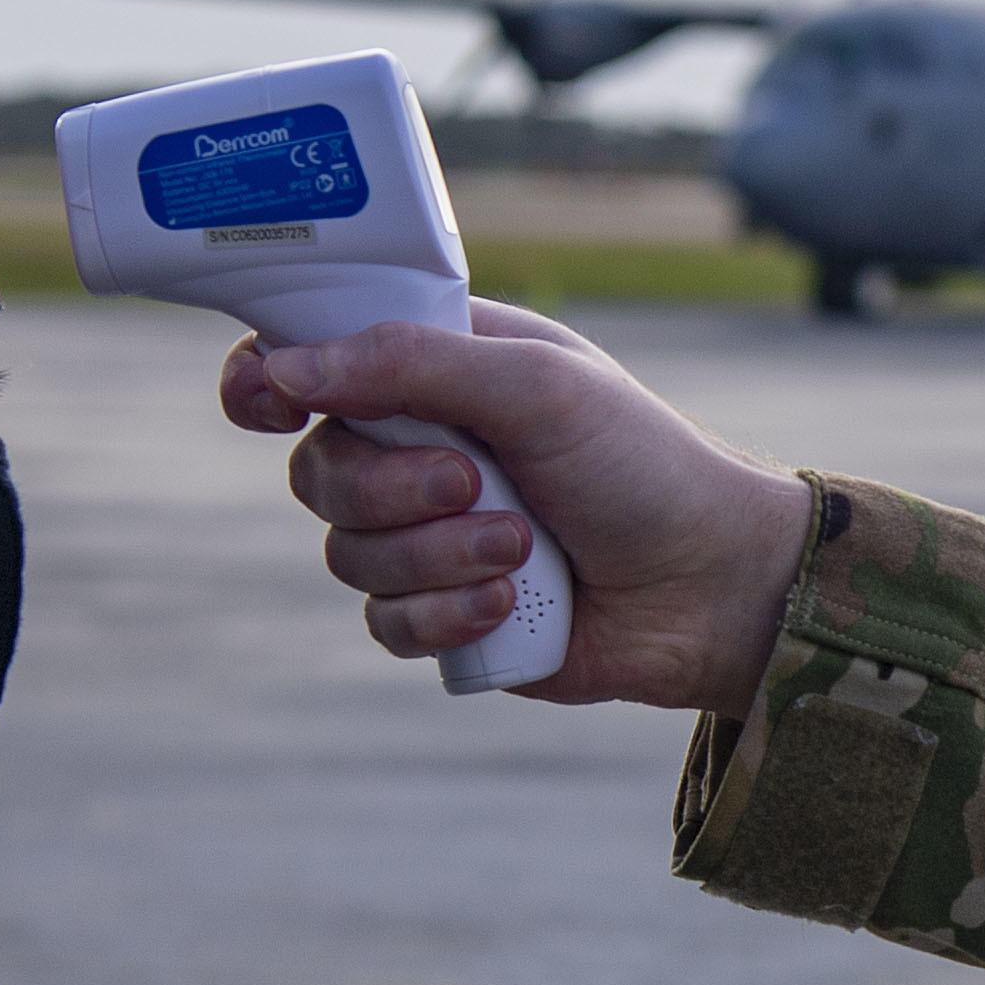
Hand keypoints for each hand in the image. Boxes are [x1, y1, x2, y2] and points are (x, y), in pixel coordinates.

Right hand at [218, 303, 814, 709]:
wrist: (717, 588)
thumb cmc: (646, 466)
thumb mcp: (537, 386)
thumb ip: (409, 363)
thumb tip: (283, 365)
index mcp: (441, 369)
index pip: (315, 360)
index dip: (270, 379)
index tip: (267, 400)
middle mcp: (424, 448)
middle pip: (317, 469)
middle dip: (390, 486)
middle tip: (474, 481)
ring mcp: (432, 537)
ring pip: (347, 554)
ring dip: (434, 555)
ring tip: (522, 547)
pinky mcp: (448, 616)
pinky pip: (385, 624)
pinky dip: (444, 616)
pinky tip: (511, 603)